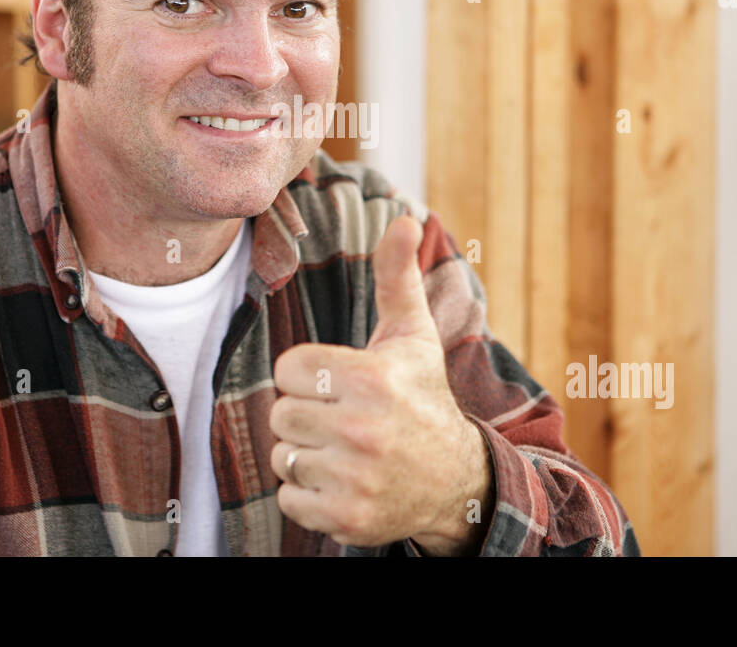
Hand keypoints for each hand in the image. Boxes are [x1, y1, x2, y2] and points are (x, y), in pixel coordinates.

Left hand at [270, 214, 492, 553]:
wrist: (455, 481)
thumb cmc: (421, 397)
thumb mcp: (411, 336)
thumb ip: (396, 276)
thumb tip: (404, 218)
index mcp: (371, 379)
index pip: (288, 368)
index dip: (310, 375)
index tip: (341, 383)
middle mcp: (363, 429)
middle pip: (281, 413)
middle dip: (306, 414)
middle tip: (344, 418)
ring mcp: (355, 478)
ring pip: (282, 455)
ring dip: (305, 454)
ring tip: (344, 449)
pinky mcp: (347, 518)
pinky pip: (289, 498)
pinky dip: (308, 494)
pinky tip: (342, 480)